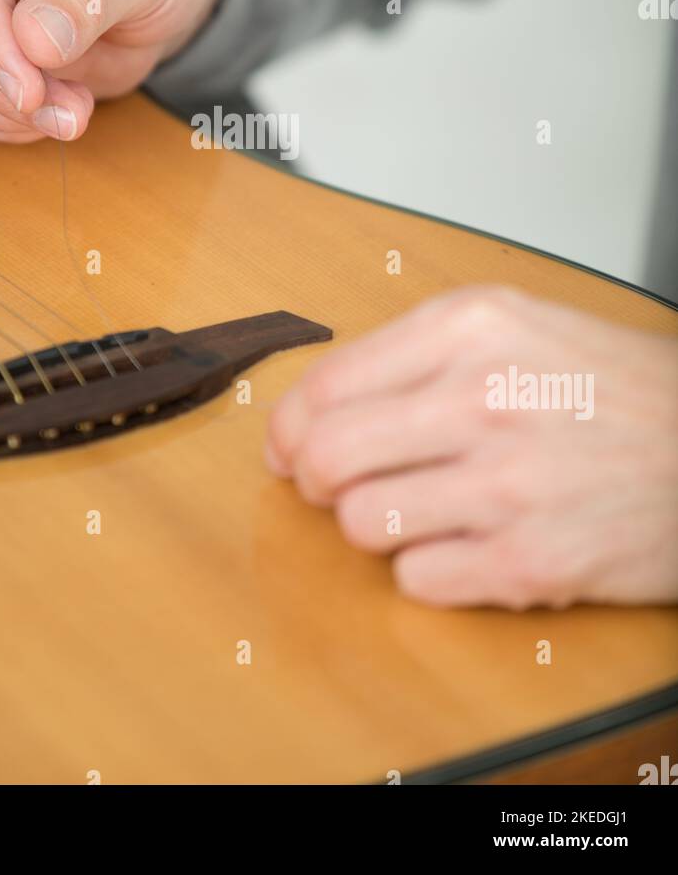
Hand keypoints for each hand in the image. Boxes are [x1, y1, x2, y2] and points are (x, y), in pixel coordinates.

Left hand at [266, 286, 677, 608]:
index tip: (290, 446)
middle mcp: (482, 398)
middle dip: (314, 479)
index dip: (290, 426)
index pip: (327, 384)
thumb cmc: (615, 388)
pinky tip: (465, 546)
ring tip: (417, 511)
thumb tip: (317, 408)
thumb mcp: (518, 325)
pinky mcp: (531, 561)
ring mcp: (507, 484)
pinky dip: (428, 571)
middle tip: (335, 484)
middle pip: (327, 456)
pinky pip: (417, 581)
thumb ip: (418, 354)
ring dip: (375, 525)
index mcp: (470, 328)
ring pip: (361, 523)